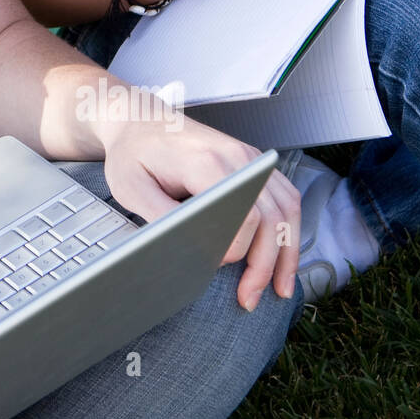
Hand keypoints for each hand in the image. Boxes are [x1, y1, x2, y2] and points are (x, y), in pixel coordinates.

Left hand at [100, 112, 300, 311]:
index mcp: (204, 161)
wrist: (138, 120)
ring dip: (286, 252)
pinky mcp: (252, 162)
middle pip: (271, 216)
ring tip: (278, 289)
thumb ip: (162, 218)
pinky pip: (284, 198)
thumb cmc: (132, 153)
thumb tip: (190, 251)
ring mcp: (248, 157)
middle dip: (265, 264)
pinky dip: (289, 230)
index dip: (238, 249)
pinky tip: (282, 258)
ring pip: (286, 208)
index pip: (243, 213)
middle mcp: (235, 155)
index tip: (218, 268)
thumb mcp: (131, 188)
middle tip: (248, 298)